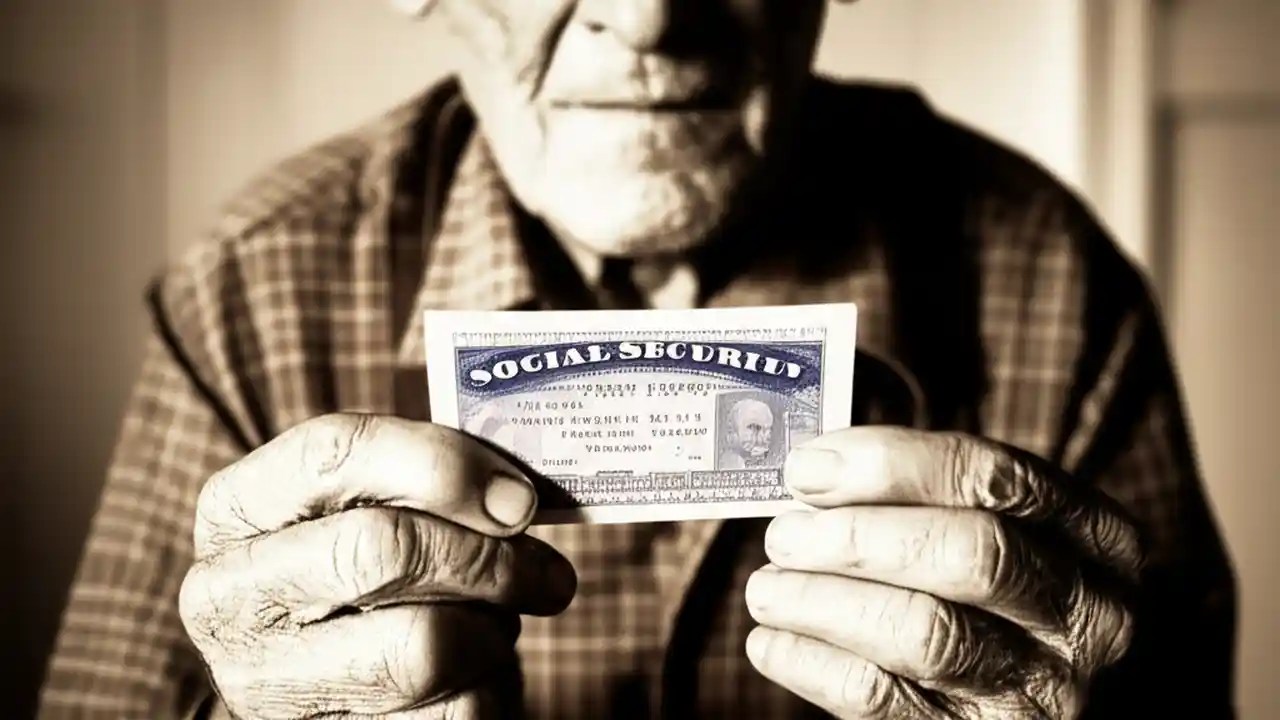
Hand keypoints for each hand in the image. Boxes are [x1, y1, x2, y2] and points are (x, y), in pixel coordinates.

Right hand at [178, 414, 575, 718]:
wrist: (349, 682)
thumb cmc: (377, 574)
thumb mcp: (380, 505)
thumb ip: (428, 482)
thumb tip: (512, 501)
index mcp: (236, 508)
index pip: (334, 453)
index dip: (443, 466)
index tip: (519, 497)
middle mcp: (229, 595)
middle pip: (380, 549)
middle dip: (487, 558)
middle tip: (546, 573)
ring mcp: (266, 684)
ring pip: (422, 646)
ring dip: (491, 632)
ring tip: (498, 623)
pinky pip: (449, 714)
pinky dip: (488, 691)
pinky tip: (473, 676)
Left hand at [745, 427, 1141, 718]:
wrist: (1014, 697)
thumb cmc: (980, 592)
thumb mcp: (985, 531)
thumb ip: (920, 495)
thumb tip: (811, 470)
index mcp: (1099, 540)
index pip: (996, 479)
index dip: (893, 464)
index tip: (809, 465)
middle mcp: (1090, 617)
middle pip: (970, 555)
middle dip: (858, 536)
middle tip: (783, 533)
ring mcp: (1045, 693)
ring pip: (925, 632)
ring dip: (822, 600)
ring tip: (766, 586)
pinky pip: (883, 699)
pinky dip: (811, 662)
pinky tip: (772, 641)